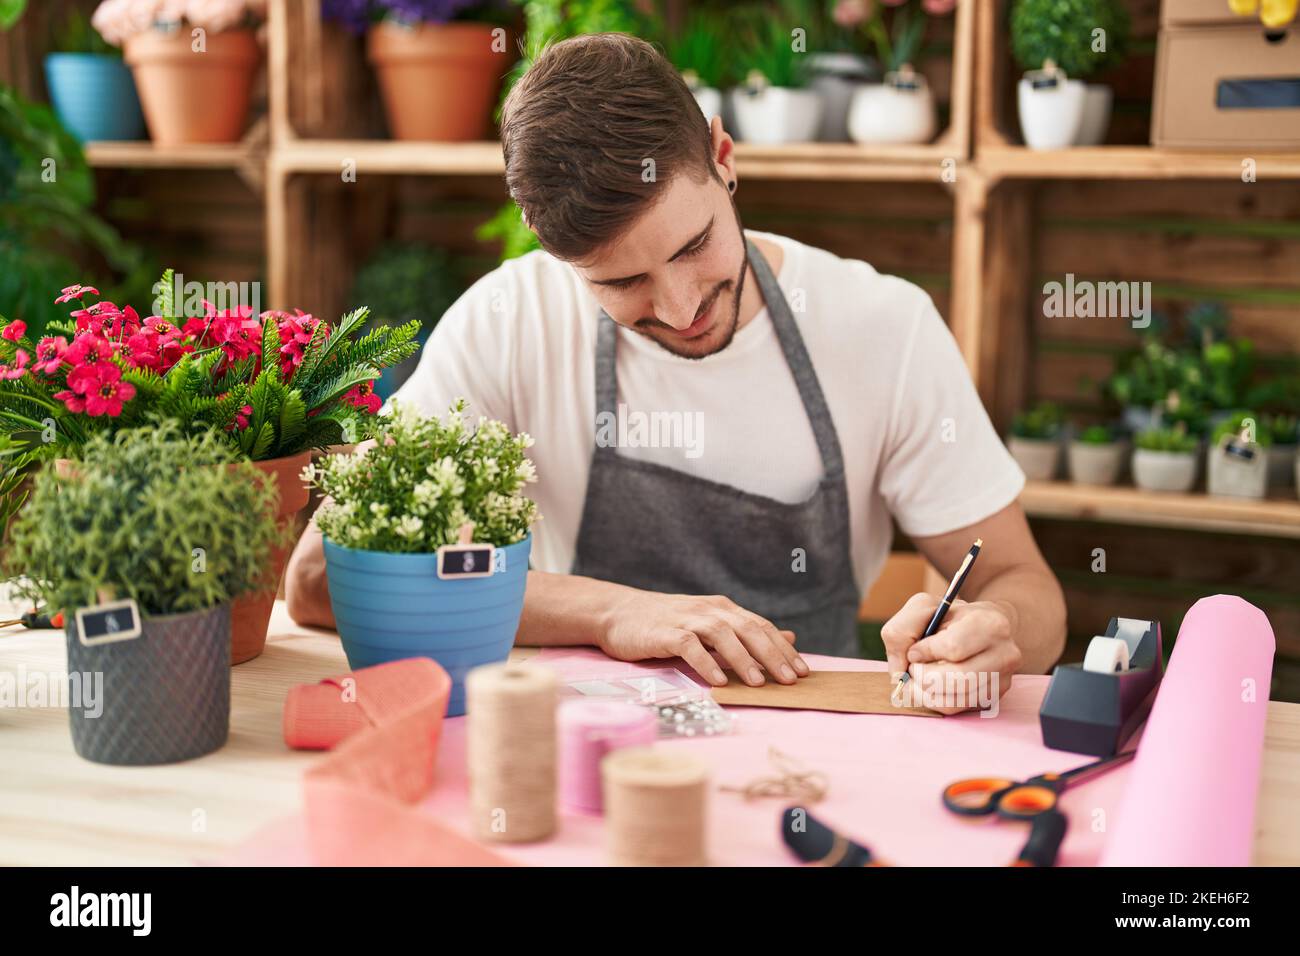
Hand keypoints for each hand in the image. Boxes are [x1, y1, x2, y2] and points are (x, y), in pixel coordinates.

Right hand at [599, 590, 808, 687]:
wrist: (618, 613)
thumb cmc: (666, 623)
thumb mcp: (709, 624)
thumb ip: (746, 632)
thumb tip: (789, 638)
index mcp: (723, 609)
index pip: (760, 626)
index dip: (783, 648)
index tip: (803, 671)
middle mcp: (709, 610)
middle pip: (748, 629)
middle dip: (772, 654)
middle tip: (791, 679)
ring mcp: (687, 619)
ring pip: (722, 634)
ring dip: (743, 658)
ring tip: (759, 682)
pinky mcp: (664, 632)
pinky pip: (689, 645)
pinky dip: (706, 662)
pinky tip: (719, 680)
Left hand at [880, 593, 1020, 713]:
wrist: (980, 629)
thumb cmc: (949, 617)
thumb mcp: (922, 607)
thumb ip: (902, 630)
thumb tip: (901, 671)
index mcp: (991, 624)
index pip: (953, 648)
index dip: (926, 651)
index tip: (917, 648)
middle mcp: (1005, 654)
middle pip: (956, 679)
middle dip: (923, 676)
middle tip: (914, 667)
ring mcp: (1003, 679)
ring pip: (955, 699)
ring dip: (925, 691)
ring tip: (919, 676)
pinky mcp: (993, 698)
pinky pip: (956, 709)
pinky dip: (933, 700)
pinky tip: (929, 686)